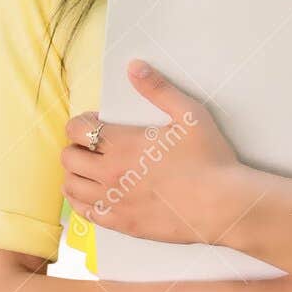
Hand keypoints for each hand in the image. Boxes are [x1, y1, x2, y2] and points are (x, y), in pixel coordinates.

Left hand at [60, 60, 245, 245]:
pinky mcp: (122, 224)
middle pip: (69, 158)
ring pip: (72, 187)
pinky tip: (92, 194)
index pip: (77, 129)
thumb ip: (158, 88)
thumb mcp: (188, 114)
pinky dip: (81, 201)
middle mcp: (110, 173)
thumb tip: (134, 66)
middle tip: (92, 145)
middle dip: (75, 146)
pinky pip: (85, 214)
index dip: (81, 122)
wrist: (222, 205)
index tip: (95, 122)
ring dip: (75, 174)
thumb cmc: (209, 158)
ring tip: (90, 168)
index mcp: (122, 144)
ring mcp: (114, 202)